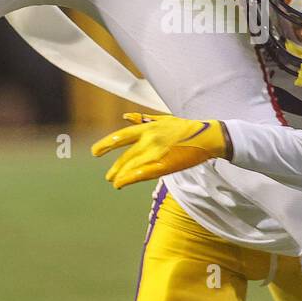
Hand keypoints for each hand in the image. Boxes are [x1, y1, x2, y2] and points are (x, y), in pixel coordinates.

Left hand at [91, 112, 230, 188]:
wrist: (207, 137)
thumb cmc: (185, 128)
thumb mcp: (162, 119)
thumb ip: (142, 119)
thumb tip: (124, 117)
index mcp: (148, 128)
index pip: (121, 136)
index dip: (106, 144)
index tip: (95, 152)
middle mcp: (149, 139)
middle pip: (126, 156)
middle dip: (115, 168)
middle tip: (108, 177)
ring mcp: (156, 152)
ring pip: (132, 166)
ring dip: (121, 175)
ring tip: (115, 182)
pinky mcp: (165, 165)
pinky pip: (143, 173)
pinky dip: (130, 178)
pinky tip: (122, 183)